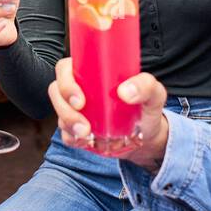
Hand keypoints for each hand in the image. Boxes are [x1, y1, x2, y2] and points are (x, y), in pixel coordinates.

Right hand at [47, 57, 169, 167]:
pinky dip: (73, 139)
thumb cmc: (147, 108)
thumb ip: (146, 86)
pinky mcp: (76, 130)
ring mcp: (75, 110)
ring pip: (59, 113)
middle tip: (84, 124)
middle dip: (64, 108)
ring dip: (69, 125)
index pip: (65, 68)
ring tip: (88, 135)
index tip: (80, 100)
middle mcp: (79, 88)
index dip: (65, 82)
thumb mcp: (154, 94)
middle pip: (56, 91)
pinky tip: (86, 142)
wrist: (148, 137)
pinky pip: (65, 134)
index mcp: (91, 72)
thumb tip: (125, 92)